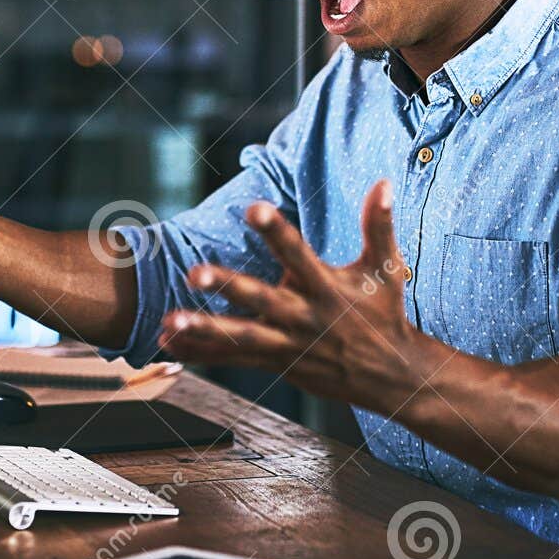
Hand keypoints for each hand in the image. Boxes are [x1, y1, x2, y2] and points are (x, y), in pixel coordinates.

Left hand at [159, 180, 423, 407]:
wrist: (390, 376)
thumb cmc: (385, 314)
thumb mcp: (386, 269)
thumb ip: (379, 224)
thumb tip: (383, 181)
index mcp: (327, 289)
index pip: (299, 255)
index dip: (277, 231)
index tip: (255, 207)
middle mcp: (304, 317)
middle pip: (262, 301)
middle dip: (229, 288)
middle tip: (195, 274)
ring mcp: (288, 344)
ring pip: (242, 338)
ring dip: (204, 331)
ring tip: (170, 322)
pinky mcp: (277, 364)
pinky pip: (235, 359)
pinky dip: (201, 353)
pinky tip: (167, 345)